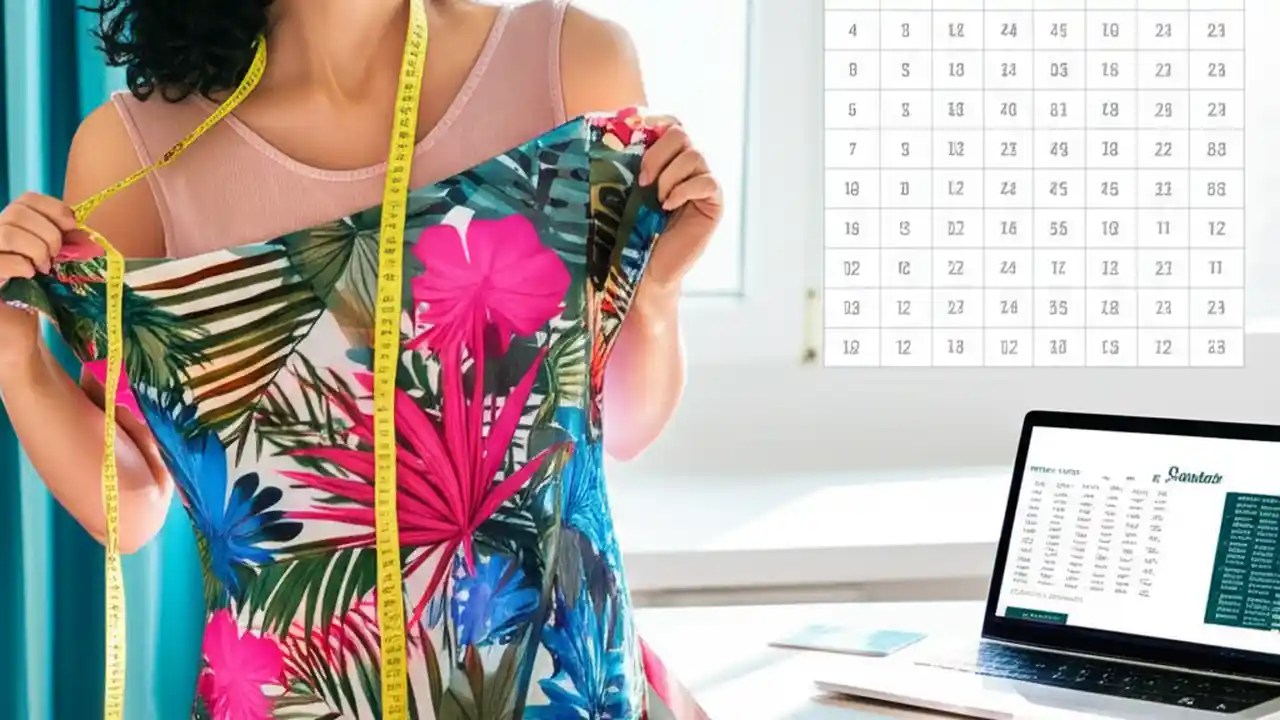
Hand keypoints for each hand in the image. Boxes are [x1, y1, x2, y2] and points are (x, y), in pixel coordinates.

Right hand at [0, 192, 76, 370]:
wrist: (16, 338)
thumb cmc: (34, 299)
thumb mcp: (52, 266)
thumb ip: (64, 244)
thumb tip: (81, 230)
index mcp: (8, 228)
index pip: (26, 199)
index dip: (53, 208)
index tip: (71, 227)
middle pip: (18, 212)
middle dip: (48, 234)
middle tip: (55, 258)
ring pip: (8, 232)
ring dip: (36, 249)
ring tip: (42, 269)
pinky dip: (19, 265)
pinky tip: (28, 276)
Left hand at [637, 118, 722, 290]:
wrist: (645, 268)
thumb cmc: (632, 230)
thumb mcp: (624, 190)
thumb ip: (626, 162)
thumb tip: (608, 130)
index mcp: (668, 157)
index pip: (669, 123)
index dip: (653, 122)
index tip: (632, 137)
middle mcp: (688, 165)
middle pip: (680, 132)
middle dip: (657, 154)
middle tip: (642, 180)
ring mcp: (704, 182)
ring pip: (694, 155)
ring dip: (669, 176)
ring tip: (656, 199)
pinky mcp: (714, 202)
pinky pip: (706, 182)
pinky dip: (684, 190)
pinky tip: (669, 206)